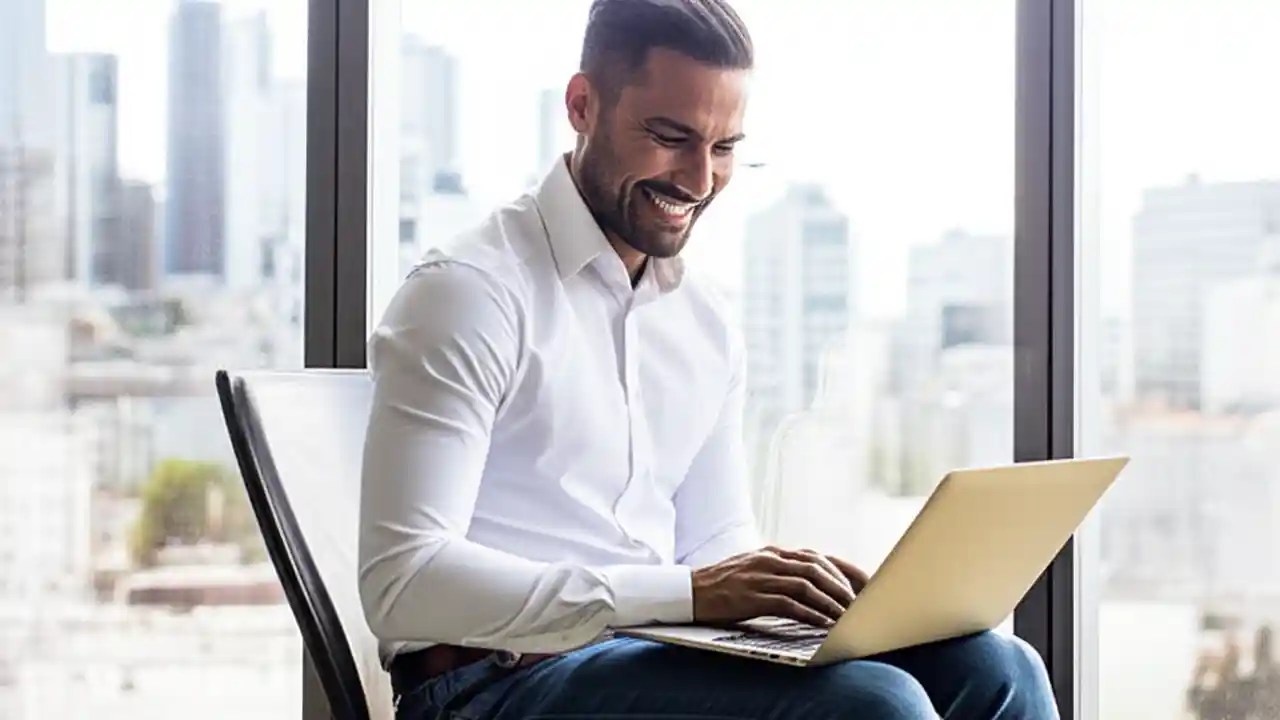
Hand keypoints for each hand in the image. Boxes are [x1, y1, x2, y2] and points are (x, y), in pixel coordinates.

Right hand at [691, 546, 866, 626]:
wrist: (691, 591)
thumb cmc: (725, 584)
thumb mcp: (755, 569)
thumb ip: (781, 571)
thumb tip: (812, 583)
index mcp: (773, 553)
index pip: (817, 556)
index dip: (842, 570)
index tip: (862, 584)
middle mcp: (770, 560)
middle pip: (816, 568)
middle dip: (842, 587)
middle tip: (859, 605)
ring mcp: (761, 577)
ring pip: (806, 585)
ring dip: (830, 601)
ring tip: (846, 617)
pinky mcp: (752, 596)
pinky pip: (788, 604)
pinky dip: (809, 614)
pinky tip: (821, 624)